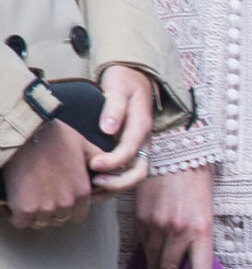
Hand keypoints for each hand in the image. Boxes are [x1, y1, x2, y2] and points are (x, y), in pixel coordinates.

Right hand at [3, 114, 94, 227]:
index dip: (69, 209)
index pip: (79, 215)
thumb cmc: (53, 136)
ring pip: (41, 221)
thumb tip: (114, 168)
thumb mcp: (83, 145)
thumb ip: (98, 160)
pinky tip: (16, 204)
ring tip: (29, 198)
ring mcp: (46, 207)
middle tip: (42, 196)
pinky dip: (18, 216)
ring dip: (35, 213)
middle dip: (53, 211)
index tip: (59, 200)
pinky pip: (22, 222)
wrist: (25, 134)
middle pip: (60, 219)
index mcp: (82, 190)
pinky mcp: (25, 208)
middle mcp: (67, 202)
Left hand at [87, 65, 157, 192]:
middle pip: (139, 172)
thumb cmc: (124, 81)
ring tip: (90, 189)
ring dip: (114, 187)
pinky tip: (92, 184)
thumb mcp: (119, 87)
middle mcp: (144, 141)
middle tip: (94, 182)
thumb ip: (114, 108)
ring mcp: (139, 147)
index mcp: (141, 125)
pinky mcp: (132, 151)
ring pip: (133, 176)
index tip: (93, 164)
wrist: (134, 78)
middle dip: (118, 183)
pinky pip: (126, 173)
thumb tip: (108, 129)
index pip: (130, 150)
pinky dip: (111, 183)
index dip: (112, 161)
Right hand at [137, 165, 215, 268]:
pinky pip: (142, 243)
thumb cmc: (197, 177)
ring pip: (153, 260)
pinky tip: (149, 251)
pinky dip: (146, 251)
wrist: (175, 150)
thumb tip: (191, 258)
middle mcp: (179, 231)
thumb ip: (200, 234)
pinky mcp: (141, 218)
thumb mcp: (207, 209)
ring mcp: (157, 226)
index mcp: (202, 230)